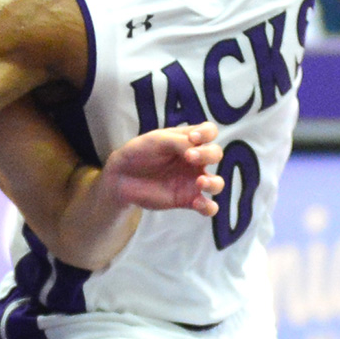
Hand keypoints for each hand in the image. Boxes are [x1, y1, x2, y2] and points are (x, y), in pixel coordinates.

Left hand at [102, 123, 224, 216]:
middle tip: (189, 157)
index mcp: (189, 140)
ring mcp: (192, 181)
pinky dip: (208, 207)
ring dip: (213, 183)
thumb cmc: (140, 152)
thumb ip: (180, 142)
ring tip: (200, 182)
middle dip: (208, 154)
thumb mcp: (157, 140)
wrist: (122, 177)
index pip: (210, 131)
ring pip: (217, 183)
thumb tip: (197, 151)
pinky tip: (197, 203)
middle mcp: (195, 160)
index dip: (207, 133)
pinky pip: (208, 207)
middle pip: (216, 154)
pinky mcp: (187, 200)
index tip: (192, 138)